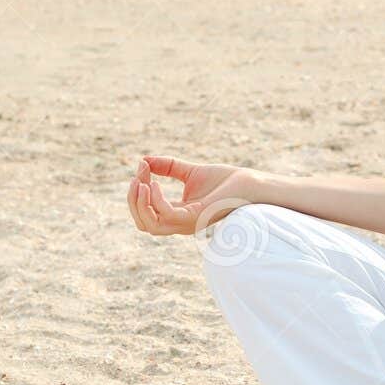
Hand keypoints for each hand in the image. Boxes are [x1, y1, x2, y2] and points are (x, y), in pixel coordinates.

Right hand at [126, 155, 255, 236]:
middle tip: (136, 177)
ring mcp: (188, 223)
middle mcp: (181, 224)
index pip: (146, 214)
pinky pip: (167, 214)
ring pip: (150, 225)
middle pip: (143, 224)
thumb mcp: (190, 172)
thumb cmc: (226, 181)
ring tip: (141, 181)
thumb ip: (168, 167)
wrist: (251, 184)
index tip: (141, 167)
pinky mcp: (197, 216)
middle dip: (133, 201)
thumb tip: (143, 160)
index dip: (137, 193)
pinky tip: (154, 183)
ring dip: (139, 203)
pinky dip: (155, 200)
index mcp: (178, 216)